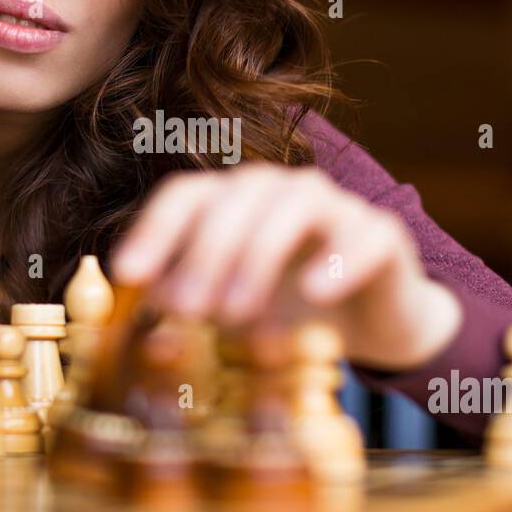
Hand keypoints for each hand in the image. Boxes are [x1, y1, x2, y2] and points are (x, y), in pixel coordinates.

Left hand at [110, 164, 461, 370]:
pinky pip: (364, 234)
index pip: (187, 194)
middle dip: (206, 252)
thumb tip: (146, 318)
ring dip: (260, 255)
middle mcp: (281, 190)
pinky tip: (316, 292)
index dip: (155, 230)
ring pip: (295, 204)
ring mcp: (336, 206)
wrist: (369, 321)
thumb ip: (188, 303)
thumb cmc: (287, 306)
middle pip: (237, 196)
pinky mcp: (382, 234)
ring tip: (239, 313)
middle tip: (188, 310)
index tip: (129, 275)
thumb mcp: (229, 309)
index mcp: (234, 201)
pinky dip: (340, 259)